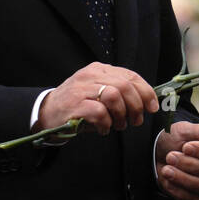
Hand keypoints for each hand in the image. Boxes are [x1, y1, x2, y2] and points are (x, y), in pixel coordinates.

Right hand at [36, 62, 158, 134]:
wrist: (46, 112)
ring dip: (122, 114)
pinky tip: (104, 129)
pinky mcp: (74, 105)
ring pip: (114, 95)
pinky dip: (106, 123)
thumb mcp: (99, 94)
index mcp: (100, 70)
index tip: (152, 107)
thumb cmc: (78, 105)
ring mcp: (81, 89)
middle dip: (136, 106)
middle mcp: (91, 76)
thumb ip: (120, 94)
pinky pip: (99, 111)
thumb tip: (148, 103)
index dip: (146, 92)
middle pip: (125, 85)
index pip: (130, 76)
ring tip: (119, 125)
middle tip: (136, 121)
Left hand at [155, 121, 198, 199]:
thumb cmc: (174, 139)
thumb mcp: (182, 130)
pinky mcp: (196, 197)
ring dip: (182, 178)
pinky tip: (166, 181)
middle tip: (170, 156)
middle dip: (188, 164)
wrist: (157, 154)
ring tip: (166, 170)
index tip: (186, 147)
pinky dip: (178, 191)